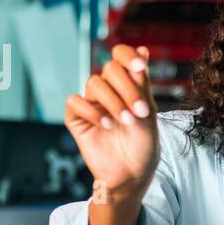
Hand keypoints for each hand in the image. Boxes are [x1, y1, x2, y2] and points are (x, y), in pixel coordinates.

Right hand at [65, 44, 159, 197]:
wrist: (132, 175)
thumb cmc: (144, 146)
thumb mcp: (148, 113)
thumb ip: (142, 83)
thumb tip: (142, 50)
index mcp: (128, 85)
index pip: (121, 56)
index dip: (128, 56)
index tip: (140, 66)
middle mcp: (109, 91)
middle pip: (109, 69)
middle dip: (127, 88)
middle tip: (139, 111)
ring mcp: (92, 104)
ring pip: (93, 84)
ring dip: (112, 101)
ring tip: (125, 122)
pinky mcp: (77, 119)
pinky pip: (75, 102)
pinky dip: (91, 111)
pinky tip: (106, 126)